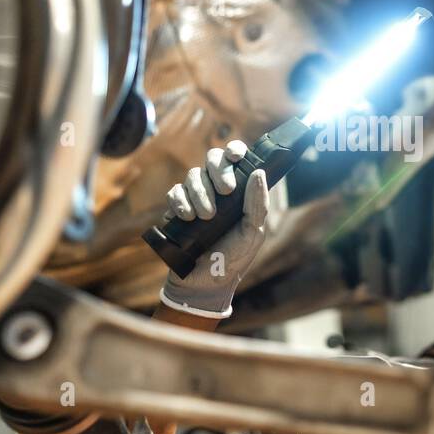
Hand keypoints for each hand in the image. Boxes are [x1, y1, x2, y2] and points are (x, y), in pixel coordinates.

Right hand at [158, 140, 268, 318]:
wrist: (207, 283)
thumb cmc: (234, 256)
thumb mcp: (253, 233)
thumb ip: (257, 204)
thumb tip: (258, 172)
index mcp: (238, 191)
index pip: (235, 159)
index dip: (235, 150)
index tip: (237, 157)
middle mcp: (217, 189)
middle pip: (212, 160)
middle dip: (218, 171)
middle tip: (226, 191)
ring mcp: (196, 197)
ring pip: (193, 176)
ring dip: (200, 193)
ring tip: (206, 216)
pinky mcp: (177, 209)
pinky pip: (174, 193)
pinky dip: (180, 202)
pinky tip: (187, 217)